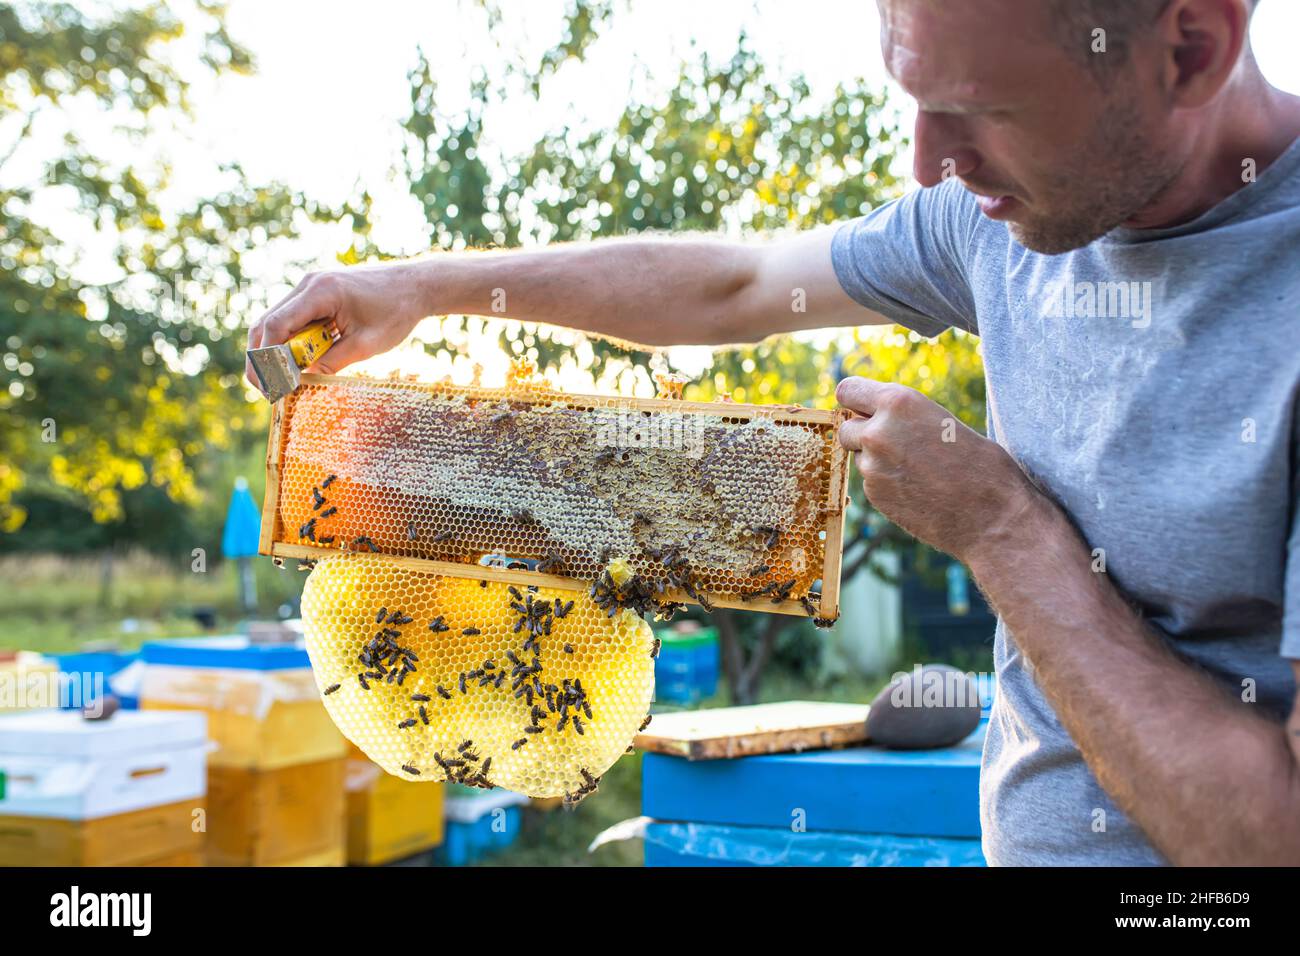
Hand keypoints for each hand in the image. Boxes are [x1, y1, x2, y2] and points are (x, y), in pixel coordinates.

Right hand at [245, 260, 432, 389]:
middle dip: (261, 358)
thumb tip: (301, 382)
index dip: (268, 357)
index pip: (277, 325)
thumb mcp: (367, 344)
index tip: (272, 385)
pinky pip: (291, 319)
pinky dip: (287, 342)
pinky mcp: (316, 294)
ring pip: (274, 320)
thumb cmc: (396, 311)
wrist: (415, 285)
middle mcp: (308, 284)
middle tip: (266, 390)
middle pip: (266, 322)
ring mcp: (310, 287)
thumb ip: (333, 362)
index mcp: (321, 291)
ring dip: (271, 351)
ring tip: (276, 382)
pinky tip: (292, 366)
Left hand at [836, 376, 1045, 566]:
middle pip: (846, 426)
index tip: (866, 409)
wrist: (992, 516)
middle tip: (896, 443)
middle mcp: (878, 432)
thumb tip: (876, 416)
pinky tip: (918, 489)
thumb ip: (903, 415)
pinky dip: (886, 483)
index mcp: (898, 402)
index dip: (855, 401)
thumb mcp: (940, 419)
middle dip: (863, 433)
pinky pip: (871, 481)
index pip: (847, 390)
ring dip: (877, 460)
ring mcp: (872, 467)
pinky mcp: (874, 495)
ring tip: (918, 469)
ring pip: (859, 455)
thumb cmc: (981, 464)